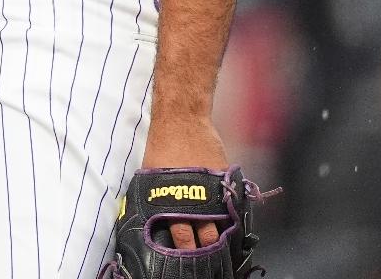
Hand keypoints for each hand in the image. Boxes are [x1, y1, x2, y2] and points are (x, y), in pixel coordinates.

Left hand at [140, 115, 229, 248]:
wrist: (181, 119)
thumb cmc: (161, 145)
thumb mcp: (150, 176)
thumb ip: (156, 198)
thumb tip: (155, 218)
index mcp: (171, 201)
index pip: (180, 236)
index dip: (185, 250)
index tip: (186, 259)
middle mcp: (193, 199)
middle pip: (203, 236)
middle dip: (204, 250)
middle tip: (205, 259)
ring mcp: (210, 190)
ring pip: (219, 224)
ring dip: (218, 237)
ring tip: (219, 249)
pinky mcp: (223, 180)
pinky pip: (230, 206)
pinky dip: (230, 217)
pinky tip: (229, 226)